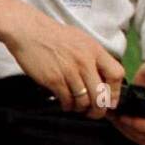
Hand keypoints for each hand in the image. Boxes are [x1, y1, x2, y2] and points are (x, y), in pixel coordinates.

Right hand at [4, 11, 124, 119]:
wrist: (28, 31)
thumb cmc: (54, 36)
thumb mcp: (82, 40)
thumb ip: (95, 58)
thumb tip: (105, 78)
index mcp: (95, 51)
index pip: (116, 74)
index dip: (116, 92)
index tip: (111, 101)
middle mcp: (85, 61)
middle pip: (101, 94)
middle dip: (99, 109)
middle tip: (94, 113)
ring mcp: (70, 71)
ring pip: (84, 101)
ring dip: (81, 108)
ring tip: (77, 107)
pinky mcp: (54, 79)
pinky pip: (67, 100)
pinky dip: (67, 106)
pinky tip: (65, 103)